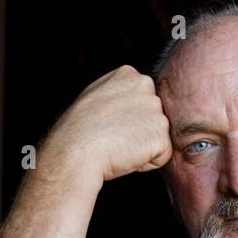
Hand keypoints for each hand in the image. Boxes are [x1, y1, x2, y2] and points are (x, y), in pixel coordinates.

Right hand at [40, 65, 172, 186]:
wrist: (75, 151)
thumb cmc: (78, 131)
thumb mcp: (95, 97)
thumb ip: (117, 94)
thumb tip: (128, 102)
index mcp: (128, 74)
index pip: (142, 102)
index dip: (126, 119)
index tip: (108, 124)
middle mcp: (146, 85)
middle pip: (153, 117)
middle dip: (138, 132)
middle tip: (112, 136)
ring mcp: (155, 108)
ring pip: (158, 136)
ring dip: (141, 147)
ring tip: (118, 145)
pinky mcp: (161, 133)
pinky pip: (162, 155)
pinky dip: (146, 163)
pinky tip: (126, 155)